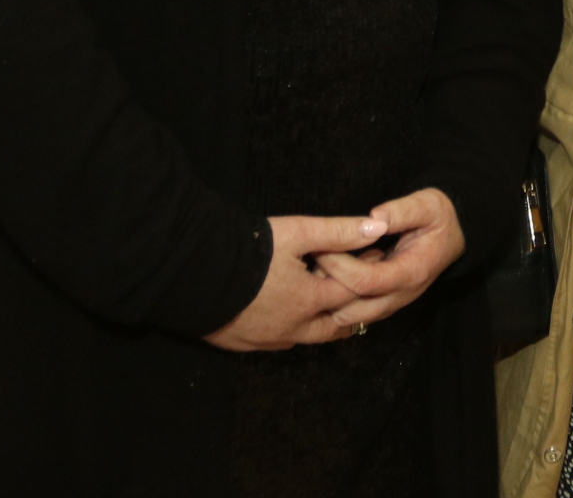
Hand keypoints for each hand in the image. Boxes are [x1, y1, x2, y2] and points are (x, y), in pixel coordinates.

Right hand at [204, 212, 388, 351]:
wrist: (193, 272)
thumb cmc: (250, 250)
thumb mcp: (298, 232)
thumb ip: (340, 232)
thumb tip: (378, 228)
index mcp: (309, 301)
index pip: (352, 292)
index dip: (367, 274)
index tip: (377, 259)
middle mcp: (292, 328)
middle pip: (334, 326)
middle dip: (351, 309)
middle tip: (362, 290)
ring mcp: (267, 339)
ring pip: (307, 338)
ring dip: (323, 323)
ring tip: (332, 305)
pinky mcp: (244, 344)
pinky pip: (279, 343)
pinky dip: (294, 331)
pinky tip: (293, 320)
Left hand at [311, 188, 465, 334]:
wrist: (455, 234)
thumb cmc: (440, 217)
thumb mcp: (427, 204)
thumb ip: (402, 211)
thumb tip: (373, 218)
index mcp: (411, 272)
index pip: (366, 282)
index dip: (340, 267)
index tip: (322, 246)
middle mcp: (402, 295)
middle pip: (354, 310)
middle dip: (329, 289)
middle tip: (314, 261)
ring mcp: (393, 302)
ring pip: (352, 317)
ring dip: (331, 298)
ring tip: (321, 268)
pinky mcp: (386, 303)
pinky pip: (356, 312)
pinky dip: (338, 300)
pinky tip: (331, 274)